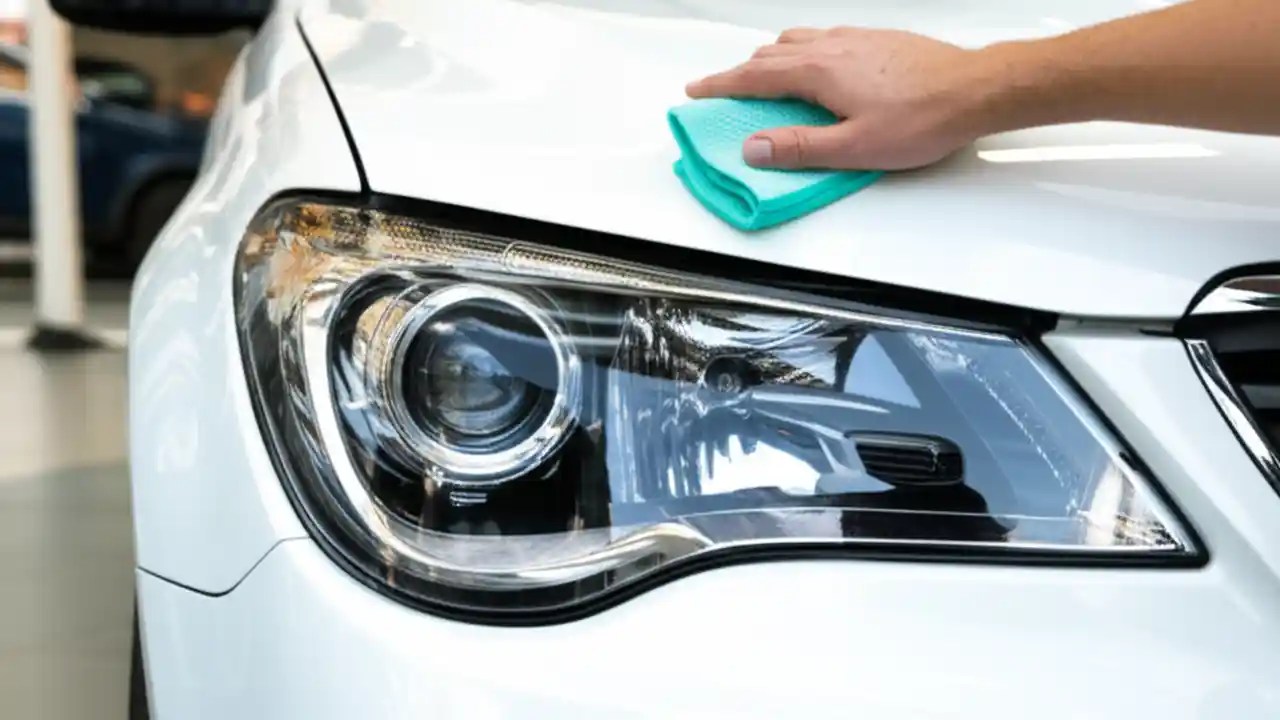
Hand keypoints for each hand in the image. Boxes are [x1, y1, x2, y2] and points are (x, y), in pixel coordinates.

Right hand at [686, 27, 993, 169]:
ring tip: (764, 77)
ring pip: (797, 40)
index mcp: (819, 71)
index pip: (755, 76)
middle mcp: (832, 46)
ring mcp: (856, 38)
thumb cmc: (921, 120)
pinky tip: (815, 66)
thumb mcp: (855, 147)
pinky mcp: (877, 39)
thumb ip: (800, 147)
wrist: (975, 90)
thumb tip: (753, 148)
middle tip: (724, 91)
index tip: (696, 91)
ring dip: (771, 58)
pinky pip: (824, 37)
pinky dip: (802, 50)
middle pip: (771, 54)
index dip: (721, 85)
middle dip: (741, 72)